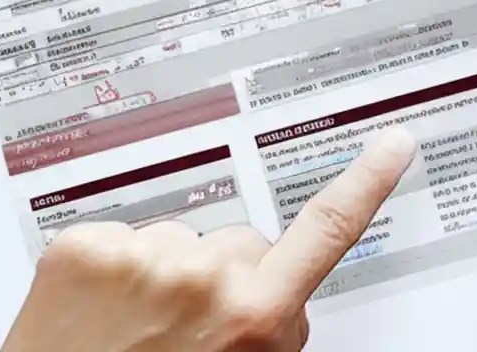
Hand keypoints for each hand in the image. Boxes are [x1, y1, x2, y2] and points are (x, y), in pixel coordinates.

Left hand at [1, 127, 416, 351]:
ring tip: (134, 329)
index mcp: (254, 316)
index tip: (391, 143)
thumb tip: (280, 298)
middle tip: (188, 332)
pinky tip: (101, 314)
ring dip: (163, 275)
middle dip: (224, 276)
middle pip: (239, 243)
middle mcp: (204, 279)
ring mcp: (140, 257)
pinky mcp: (84, 248)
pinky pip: (122, 239)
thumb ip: (273, 325)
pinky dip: (113, 271)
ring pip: (177, 241)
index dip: (366, 182)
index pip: (327, 231)